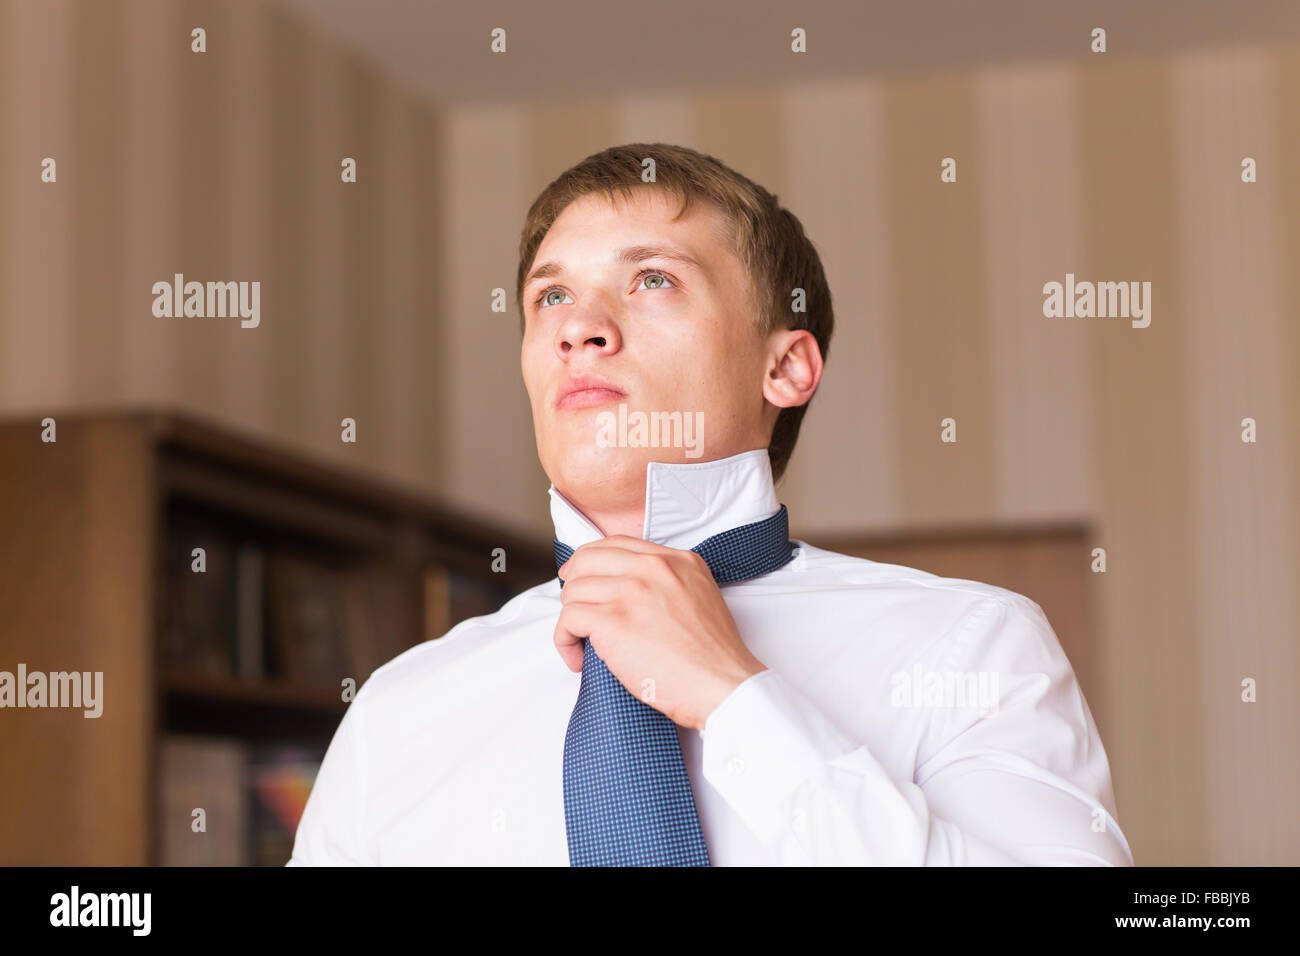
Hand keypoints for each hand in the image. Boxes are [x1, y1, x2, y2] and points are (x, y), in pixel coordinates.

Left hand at [555, 536, 767, 730]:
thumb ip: (669, 584)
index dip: (590, 561)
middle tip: (575, 614)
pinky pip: (568, 618)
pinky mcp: (614, 620)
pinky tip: (578, 659)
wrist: (725, 686)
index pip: (617, 544)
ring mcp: (632, 591)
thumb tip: (626, 591)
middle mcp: (654, 568)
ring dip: (570, 621)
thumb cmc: (714, 658)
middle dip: (573, 587)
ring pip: (574, 590)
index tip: (580, 578)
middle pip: (587, 560)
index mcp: (678, 560)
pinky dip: (565, 641)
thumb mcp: (701, 598)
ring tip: (582, 646)